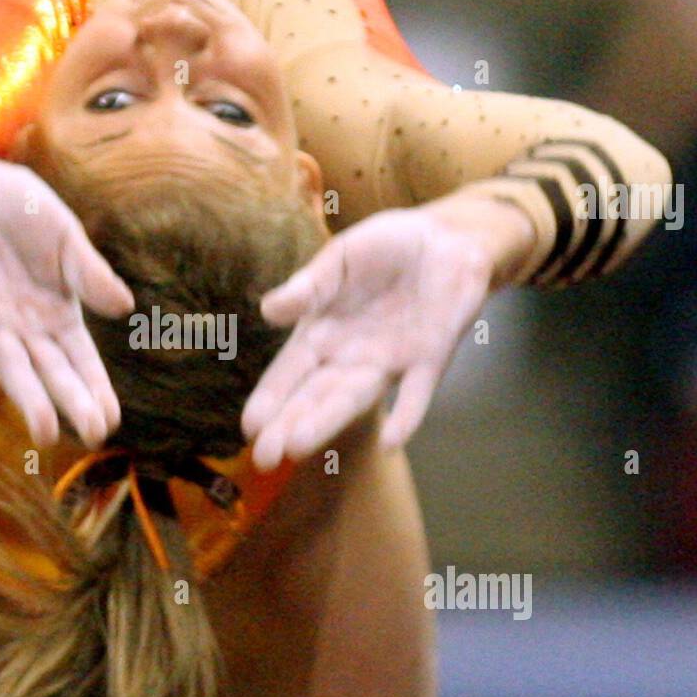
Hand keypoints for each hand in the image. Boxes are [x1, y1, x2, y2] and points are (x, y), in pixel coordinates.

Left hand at [0, 138, 133, 447]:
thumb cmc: (23, 210)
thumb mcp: (66, 238)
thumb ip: (90, 273)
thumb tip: (125, 308)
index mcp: (57, 314)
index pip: (81, 361)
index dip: (95, 390)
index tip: (110, 422)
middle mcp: (24, 326)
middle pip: (51, 371)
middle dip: (72, 402)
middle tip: (93, 435)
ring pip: (10, 366)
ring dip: (28, 398)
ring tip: (46, 432)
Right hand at [241, 198, 527, 467]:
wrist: (447, 238)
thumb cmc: (386, 249)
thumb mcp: (340, 259)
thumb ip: (309, 286)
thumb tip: (267, 311)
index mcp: (321, 333)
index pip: (289, 373)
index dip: (270, 399)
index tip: (250, 427)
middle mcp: (350, 357)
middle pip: (315, 396)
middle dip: (290, 425)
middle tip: (263, 457)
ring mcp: (389, 362)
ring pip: (354, 399)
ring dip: (328, 422)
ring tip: (299, 448)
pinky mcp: (429, 360)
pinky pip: (416, 394)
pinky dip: (406, 417)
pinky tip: (393, 442)